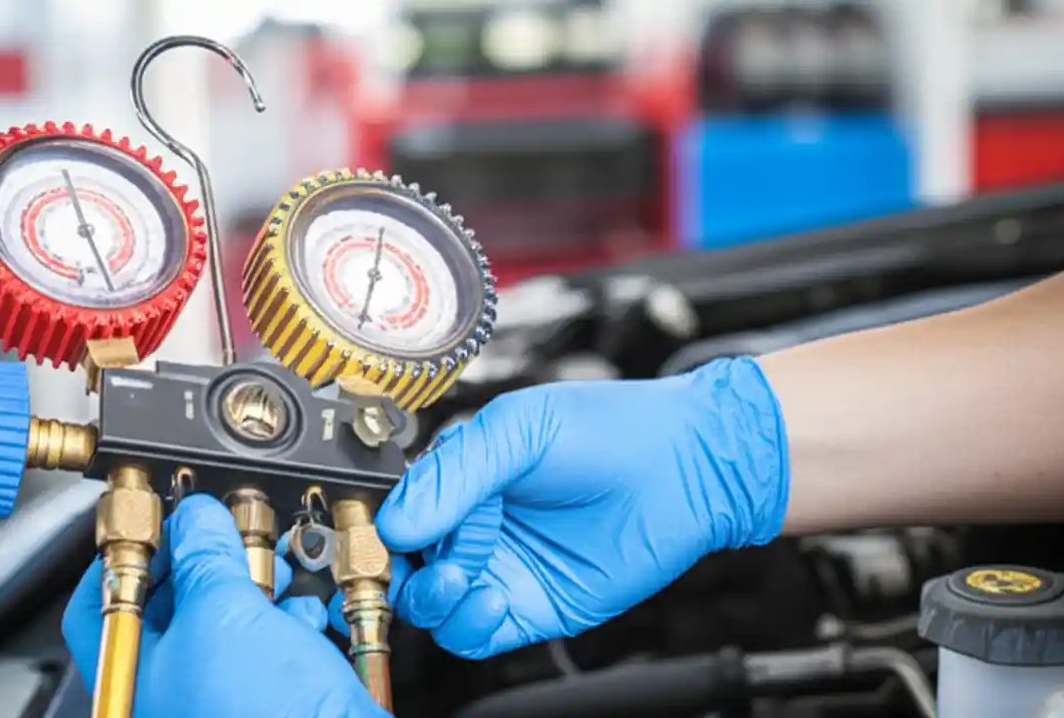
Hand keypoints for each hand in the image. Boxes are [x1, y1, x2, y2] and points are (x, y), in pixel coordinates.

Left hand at [62, 495, 387, 717]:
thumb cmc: (261, 712)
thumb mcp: (223, 610)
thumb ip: (203, 553)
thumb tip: (196, 518)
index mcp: (130, 680)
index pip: (100, 602)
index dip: (131, 554)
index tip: (164, 522)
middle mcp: (166, 694)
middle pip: (166, 606)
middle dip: (202, 560)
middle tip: (223, 531)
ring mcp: (215, 699)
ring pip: (221, 622)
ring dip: (251, 583)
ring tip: (272, 563)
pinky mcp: (263, 700)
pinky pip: (263, 647)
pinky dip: (282, 618)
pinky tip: (301, 609)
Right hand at [368, 357, 788, 658]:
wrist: (688, 466)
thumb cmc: (611, 430)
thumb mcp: (520, 429)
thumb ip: (454, 474)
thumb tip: (396, 520)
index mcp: (461, 476)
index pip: (396, 512)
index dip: (380, 528)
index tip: (375, 535)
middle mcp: (475, 524)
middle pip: (405, 567)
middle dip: (397, 573)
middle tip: (413, 565)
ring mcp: (502, 566)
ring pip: (435, 607)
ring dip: (434, 600)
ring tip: (461, 575)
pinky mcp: (531, 606)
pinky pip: (477, 634)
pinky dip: (470, 624)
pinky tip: (490, 596)